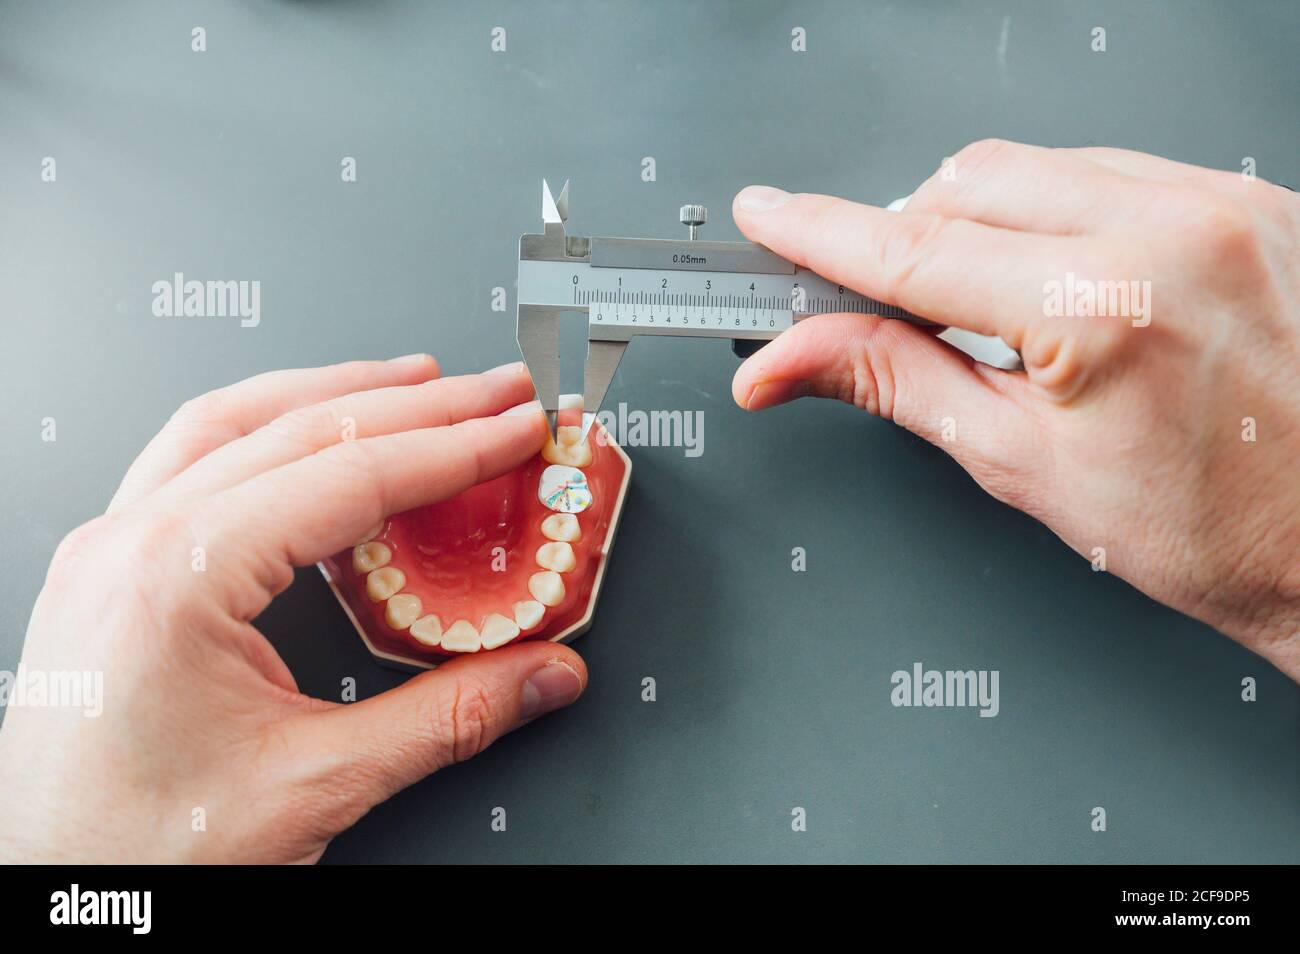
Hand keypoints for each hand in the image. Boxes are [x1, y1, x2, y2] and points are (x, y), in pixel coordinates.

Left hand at [0, 357, 585, 862]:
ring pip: (233, 420)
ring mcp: (109, 548)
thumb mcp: (314, 783)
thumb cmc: (135, 851)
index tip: (517, 427)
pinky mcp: (108, 569)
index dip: (453, 447)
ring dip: (335, 392)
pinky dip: (268, 426)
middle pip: (300, 429)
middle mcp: (131, 542)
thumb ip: (447, 718)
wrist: (45, 896)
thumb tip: (542, 674)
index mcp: (176, 578)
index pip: (349, 475)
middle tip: (496, 389)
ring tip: (416, 382)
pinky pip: (190, 455)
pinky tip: (307, 428)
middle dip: (416, 403)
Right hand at [731, 141, 1298, 678]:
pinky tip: (1063, 278)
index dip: (822, 235)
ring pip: (1042, 165)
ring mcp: (1224, 204)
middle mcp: (1174, 229)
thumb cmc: (1211, 533)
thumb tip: (792, 358)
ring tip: (993, 311)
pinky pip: (1119, 169)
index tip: (769, 220)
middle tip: (876, 300)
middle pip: (971, 183)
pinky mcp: (1252, 200)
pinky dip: (1064, 213)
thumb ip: (892, 382)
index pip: (916, 251)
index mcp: (1106, 306)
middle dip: (907, 232)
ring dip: (985, 221)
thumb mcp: (1021, 463)